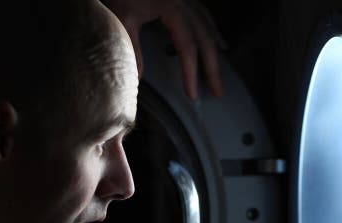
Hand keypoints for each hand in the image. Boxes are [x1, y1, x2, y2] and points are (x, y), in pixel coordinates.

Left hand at [102, 0, 226, 99]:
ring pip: (208, 27)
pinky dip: (212, 33)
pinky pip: (205, 17)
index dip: (190, 71)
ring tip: (218, 77)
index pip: (186, 45)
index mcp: (172, 7)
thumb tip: (138, 77)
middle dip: (212, 68)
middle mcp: (185, 2)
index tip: (192, 93)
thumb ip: (131, 46)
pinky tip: (219, 44)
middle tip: (218, 92)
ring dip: (214, 54)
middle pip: (205, 38)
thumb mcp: (122, 18)